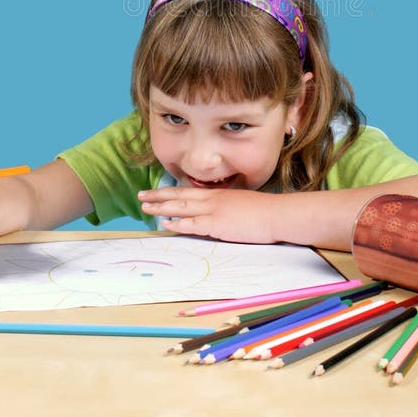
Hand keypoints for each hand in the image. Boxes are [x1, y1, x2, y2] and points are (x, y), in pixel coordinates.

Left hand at [137, 187, 277, 243]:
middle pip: (179, 196)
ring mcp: (213, 211)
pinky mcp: (217, 224)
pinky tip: (165, 223)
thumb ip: (226, 208)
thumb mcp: (241, 204)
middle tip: (141, 196)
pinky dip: (177, 223)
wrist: (276, 214)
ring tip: (145, 208)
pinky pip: (192, 224)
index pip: (188, 192)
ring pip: (181, 207)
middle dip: (158, 196)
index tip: (155, 192)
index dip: (169, 192)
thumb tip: (217, 215)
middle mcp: (212, 199)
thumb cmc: (264, 212)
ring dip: (161, 207)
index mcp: (218, 195)